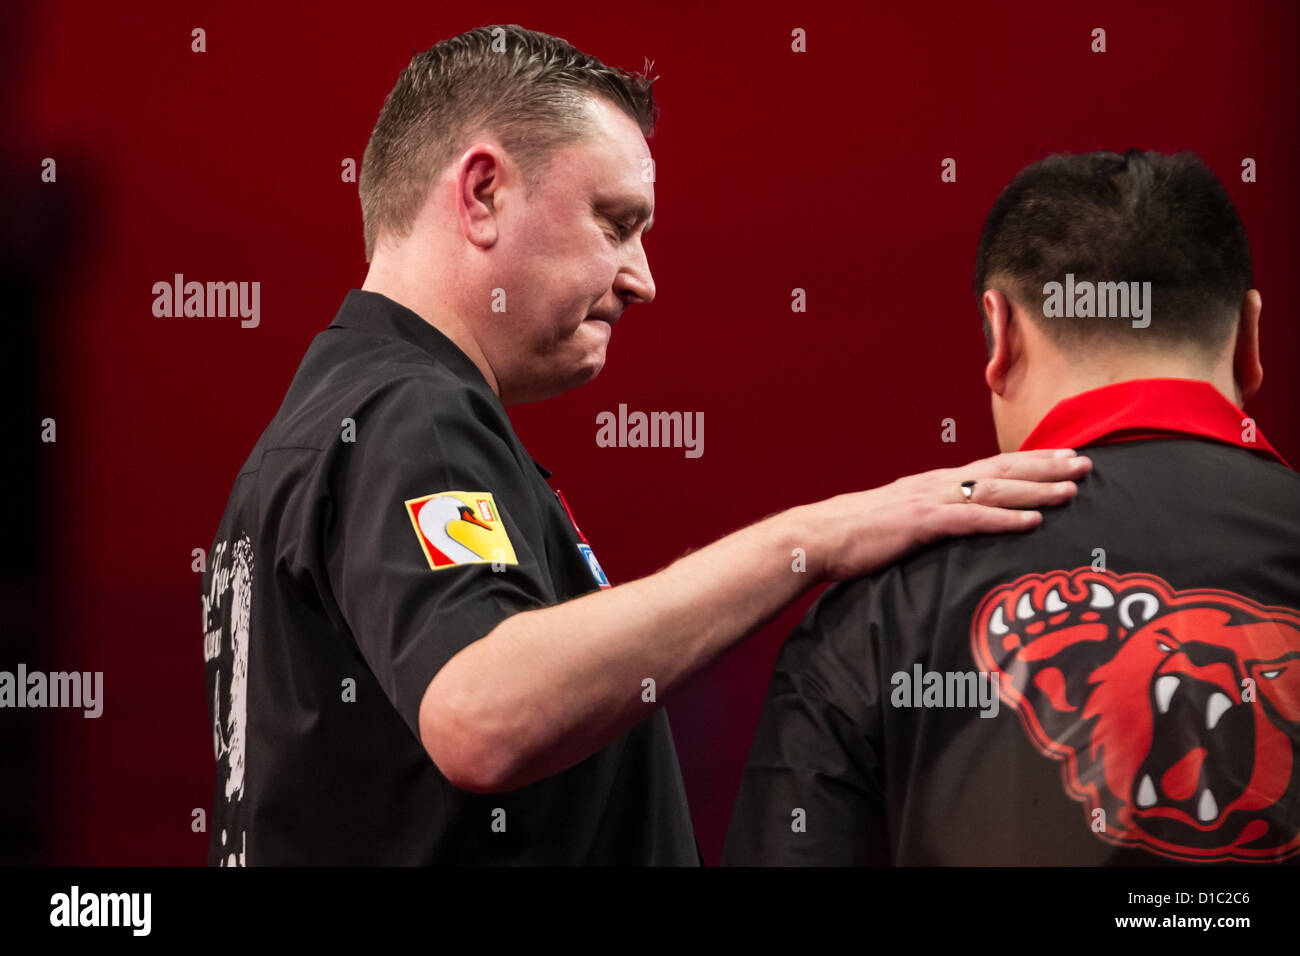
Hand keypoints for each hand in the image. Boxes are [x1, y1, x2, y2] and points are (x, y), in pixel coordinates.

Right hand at [805, 448, 1091, 580]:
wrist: (818, 536)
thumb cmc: (854, 534)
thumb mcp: (899, 518)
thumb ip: (929, 517)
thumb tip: (952, 524)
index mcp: (934, 482)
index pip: (992, 466)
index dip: (1032, 461)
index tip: (1065, 458)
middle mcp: (937, 484)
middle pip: (1003, 469)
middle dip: (1047, 466)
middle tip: (1087, 463)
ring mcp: (930, 501)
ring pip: (995, 490)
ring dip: (1037, 488)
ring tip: (1072, 490)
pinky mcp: (921, 524)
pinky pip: (971, 520)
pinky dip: (1005, 518)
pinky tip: (1033, 520)